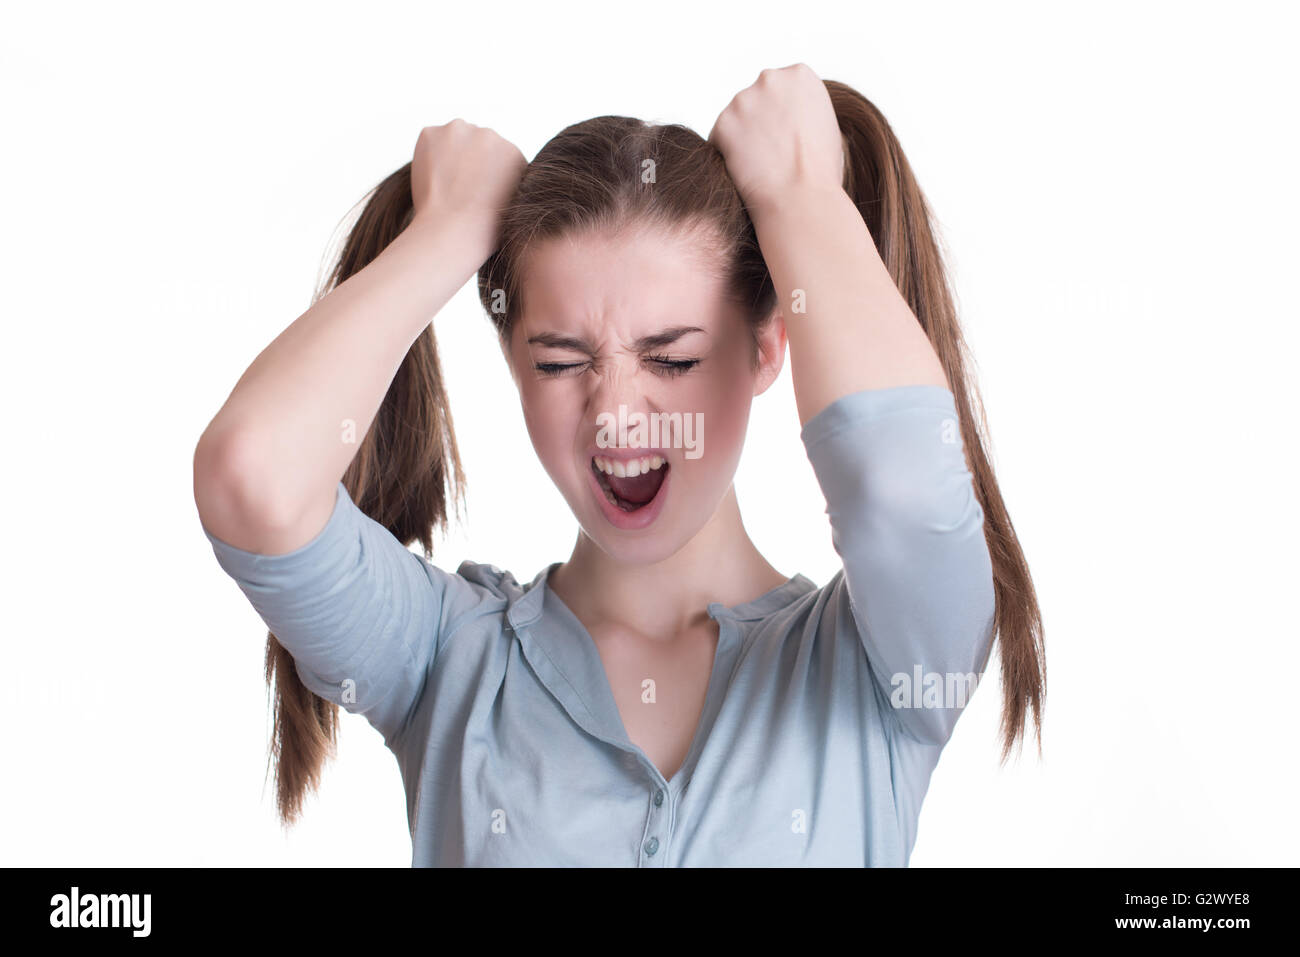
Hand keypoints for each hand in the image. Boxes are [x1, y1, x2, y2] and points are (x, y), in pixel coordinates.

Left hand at [409, 119, 526, 255]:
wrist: (454, 230)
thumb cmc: (483, 230)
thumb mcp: (513, 205)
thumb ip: (505, 181)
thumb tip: (488, 174)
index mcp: (513, 153)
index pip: (497, 157)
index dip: (486, 176)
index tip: (478, 193)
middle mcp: (490, 134)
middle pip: (477, 143)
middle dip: (470, 160)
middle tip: (459, 189)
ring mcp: (459, 129)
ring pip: (454, 138)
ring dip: (451, 154)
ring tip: (446, 186)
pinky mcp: (431, 132)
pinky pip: (430, 141)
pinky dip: (429, 156)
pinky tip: (433, 179)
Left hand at [707, 64, 844, 214]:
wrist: (801, 196)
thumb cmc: (821, 171)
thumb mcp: (825, 124)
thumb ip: (804, 110)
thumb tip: (789, 116)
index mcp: (800, 75)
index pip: (782, 87)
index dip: (783, 115)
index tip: (787, 137)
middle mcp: (770, 78)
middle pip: (757, 98)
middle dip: (760, 121)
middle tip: (770, 152)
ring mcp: (743, 99)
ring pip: (736, 118)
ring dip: (742, 137)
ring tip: (760, 166)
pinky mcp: (723, 122)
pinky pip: (719, 138)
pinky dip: (727, 154)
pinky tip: (745, 172)